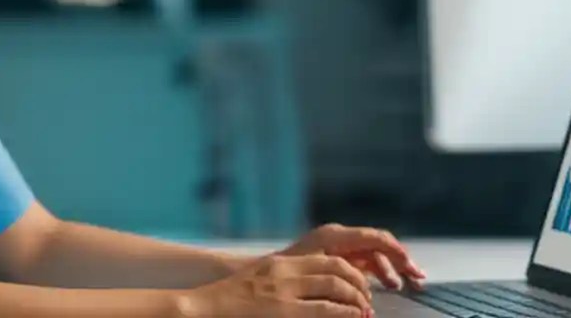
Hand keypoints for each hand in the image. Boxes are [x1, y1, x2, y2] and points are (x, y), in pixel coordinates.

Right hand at [180, 253, 374, 316]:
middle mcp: (284, 272)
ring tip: (364, 311)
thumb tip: (316, 295)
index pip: (327, 259)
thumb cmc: (231, 302)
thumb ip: (286, 283)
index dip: (351, 272)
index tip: (359, 286)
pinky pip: (325, 309)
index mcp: (280, 264)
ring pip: (334, 286)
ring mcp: (284, 291)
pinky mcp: (283, 311)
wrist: (203, 309)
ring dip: (356, 299)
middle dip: (358, 284)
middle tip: (367, 300)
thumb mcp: (261, 284)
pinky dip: (344, 313)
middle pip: (336, 269)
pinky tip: (353, 317)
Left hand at [279, 224, 425, 290]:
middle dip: (399, 260)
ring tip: (404, 285)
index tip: (412, 269)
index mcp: (335, 237)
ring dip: (390, 268)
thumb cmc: (285, 275)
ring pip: (372, 253)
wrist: (261, 277)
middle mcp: (337, 237)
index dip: (397, 252)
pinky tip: (386, 285)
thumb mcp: (319, 274)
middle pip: (378, 244)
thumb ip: (347, 278)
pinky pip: (362, 260)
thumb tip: (370, 295)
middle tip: (418, 279)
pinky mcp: (334, 256)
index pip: (375, 238)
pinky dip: (376, 271)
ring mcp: (336, 245)